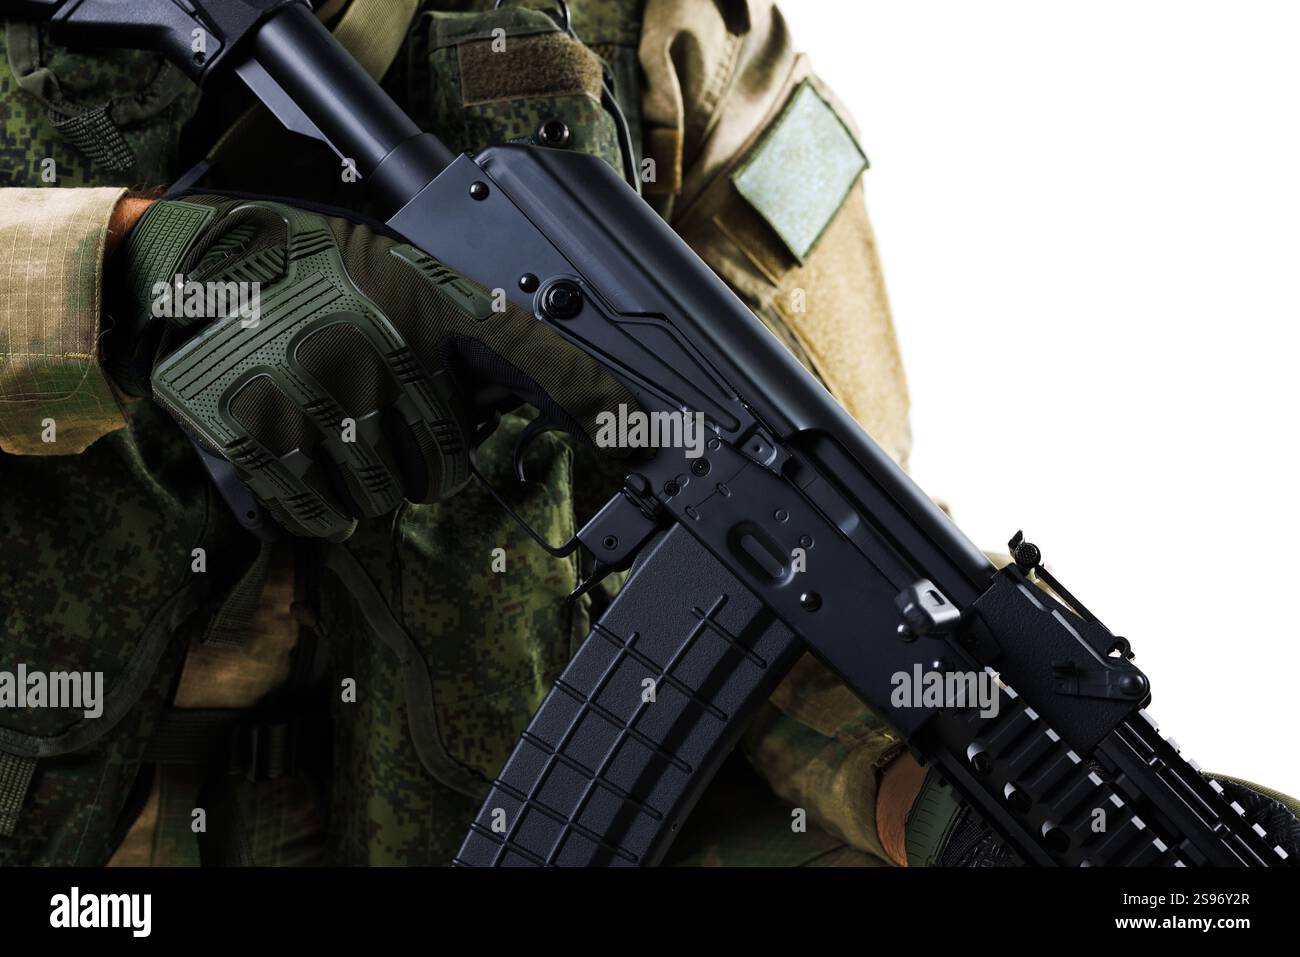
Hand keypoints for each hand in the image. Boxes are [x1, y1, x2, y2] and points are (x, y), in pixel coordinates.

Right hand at [106, 194, 633, 540]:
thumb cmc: (309, 268)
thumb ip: (465, 327)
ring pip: (381, 500)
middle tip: (385, 433)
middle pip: (443, 472)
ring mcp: (314, 397)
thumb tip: (529, 393)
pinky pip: (318, 514)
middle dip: (423, 470)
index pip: (533, 357)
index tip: (649, 436)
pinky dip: (321, 508)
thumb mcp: (401, 273)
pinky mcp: (255, 435)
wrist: (196, 262)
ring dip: (367, 489)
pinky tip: (308, 465)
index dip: (596, 401)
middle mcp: (377, 350)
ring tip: (334, 436)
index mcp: (421, 308)